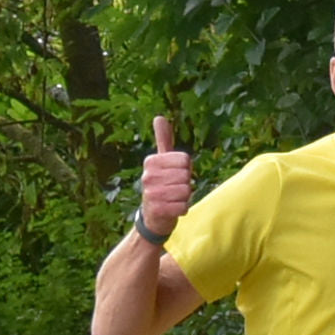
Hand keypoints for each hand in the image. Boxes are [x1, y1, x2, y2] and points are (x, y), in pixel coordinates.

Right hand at [139, 116, 192, 236]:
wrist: (153, 217)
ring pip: (186, 191)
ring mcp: (151, 193)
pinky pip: (183, 207)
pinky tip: (173, 209)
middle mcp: (148, 176)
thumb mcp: (162, 162)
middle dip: (186, 184)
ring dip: (185, 198)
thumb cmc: (162, 186)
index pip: (185, 160)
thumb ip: (163, 140)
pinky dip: (183, 209)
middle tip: (175, 189)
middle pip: (187, 176)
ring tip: (174, 199)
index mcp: (151, 161)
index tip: (175, 175)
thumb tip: (160, 117)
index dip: (186, 169)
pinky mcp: (157, 210)